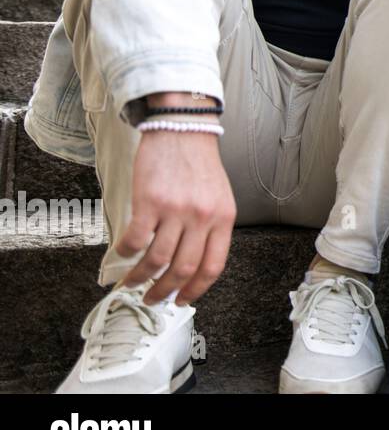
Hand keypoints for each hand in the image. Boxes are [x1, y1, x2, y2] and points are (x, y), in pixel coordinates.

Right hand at [118, 106, 235, 305]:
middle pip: (183, 269)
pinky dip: (127, 253)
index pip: (213, 266)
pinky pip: (135, 240)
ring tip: (132, 283)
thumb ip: (210, 228)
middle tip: (153, 299)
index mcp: (223, 219)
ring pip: (158, 260)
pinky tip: (124, 254)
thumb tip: (194, 263)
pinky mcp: (150, 201)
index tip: (183, 300)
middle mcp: (202, 218)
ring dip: (141, 278)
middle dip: (165, 292)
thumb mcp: (218, 198)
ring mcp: (176, 210)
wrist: (183, 130)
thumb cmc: (199, 165)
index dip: (196, 289)